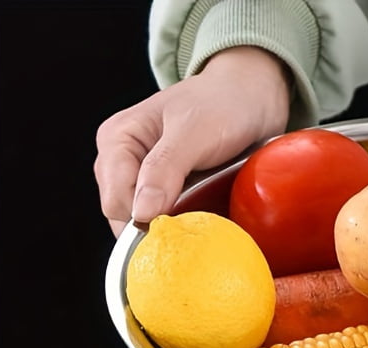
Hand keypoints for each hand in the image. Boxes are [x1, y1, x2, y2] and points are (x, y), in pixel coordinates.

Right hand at [94, 46, 291, 235]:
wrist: (251, 99)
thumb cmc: (223, 105)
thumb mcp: (193, 133)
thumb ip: (164, 170)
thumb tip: (141, 213)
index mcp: (117, 140)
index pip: (116, 201)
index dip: (144, 221)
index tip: (179, 228)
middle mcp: (122, 161)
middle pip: (125, 216)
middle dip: (156, 226)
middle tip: (195, 223)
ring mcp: (142, 178)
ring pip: (144, 222)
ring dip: (171, 227)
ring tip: (201, 215)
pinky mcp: (165, 191)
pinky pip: (164, 220)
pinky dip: (182, 225)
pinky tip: (201, 217)